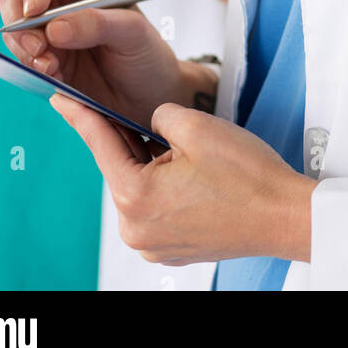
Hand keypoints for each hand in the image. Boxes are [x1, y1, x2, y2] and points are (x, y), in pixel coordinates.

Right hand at [0, 0, 205, 127]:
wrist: (150, 97)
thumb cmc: (148, 54)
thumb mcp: (133, 33)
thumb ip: (97, 24)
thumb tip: (54, 28)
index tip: (35, 9)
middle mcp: (62, 1)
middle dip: (18, 21)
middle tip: (38, 47)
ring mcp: (50, 32)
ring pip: (14, 31)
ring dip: (25, 50)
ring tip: (52, 68)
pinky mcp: (46, 60)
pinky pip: (23, 60)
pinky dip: (32, 69)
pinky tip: (57, 77)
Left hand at [50, 95, 316, 264]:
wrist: (285, 216)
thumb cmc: (248, 177)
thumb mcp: (196, 126)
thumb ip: (157, 113)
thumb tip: (148, 117)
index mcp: (134, 197)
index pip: (99, 143)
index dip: (82, 114)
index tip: (63, 97)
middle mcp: (135, 229)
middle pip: (120, 167)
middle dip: (135, 140)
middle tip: (160, 122)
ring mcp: (153, 245)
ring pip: (139, 186)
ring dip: (154, 164)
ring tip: (190, 151)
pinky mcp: (171, 249)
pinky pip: (156, 207)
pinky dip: (166, 186)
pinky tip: (194, 174)